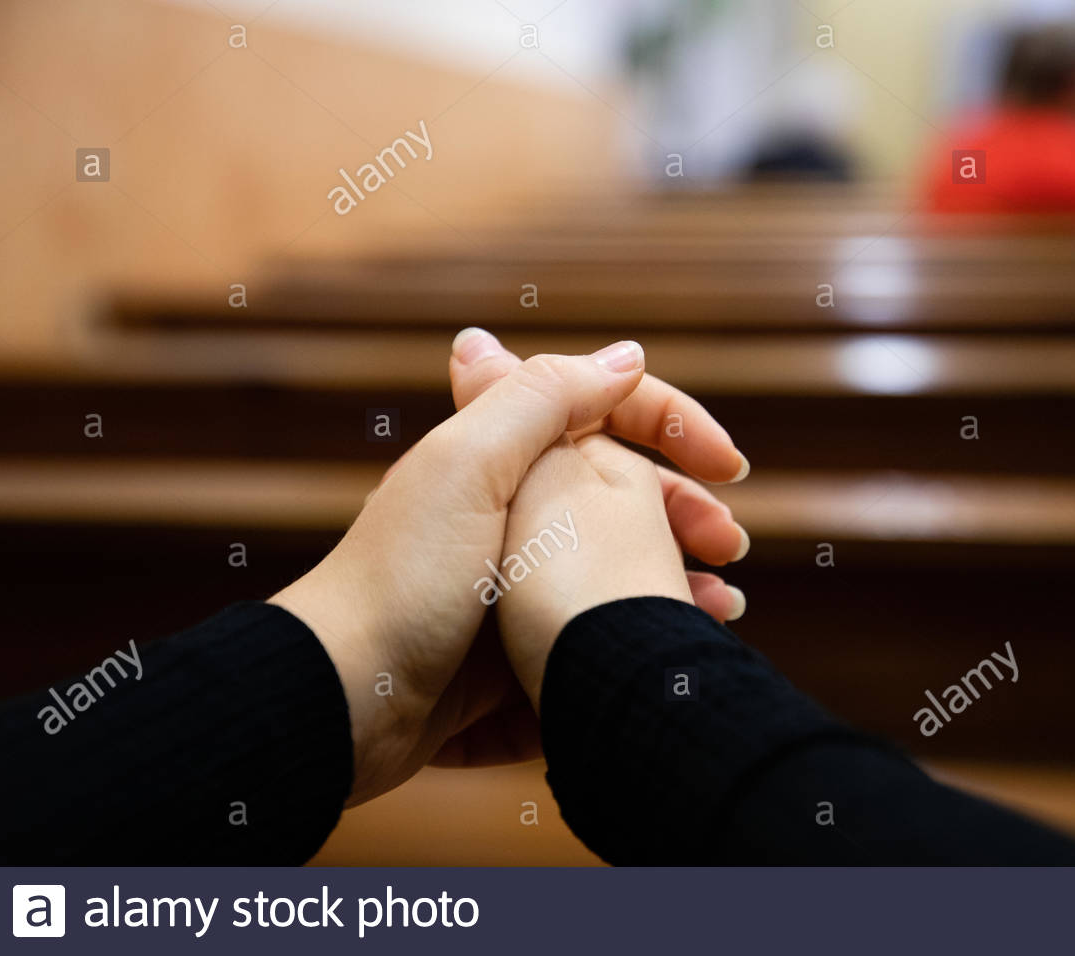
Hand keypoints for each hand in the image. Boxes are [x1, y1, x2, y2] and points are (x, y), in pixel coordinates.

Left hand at [269, 331, 746, 804]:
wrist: (344, 704)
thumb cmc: (402, 582)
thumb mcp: (469, 467)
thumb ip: (543, 399)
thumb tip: (626, 355)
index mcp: (497, 459)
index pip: (603, 413)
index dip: (671, 425)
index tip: (729, 466)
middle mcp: (507, 516)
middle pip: (618, 494)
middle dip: (681, 512)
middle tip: (726, 546)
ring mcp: (512, 589)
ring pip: (614, 571)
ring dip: (668, 582)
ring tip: (716, 612)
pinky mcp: (513, 656)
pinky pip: (591, 640)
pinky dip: (631, 643)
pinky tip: (667, 659)